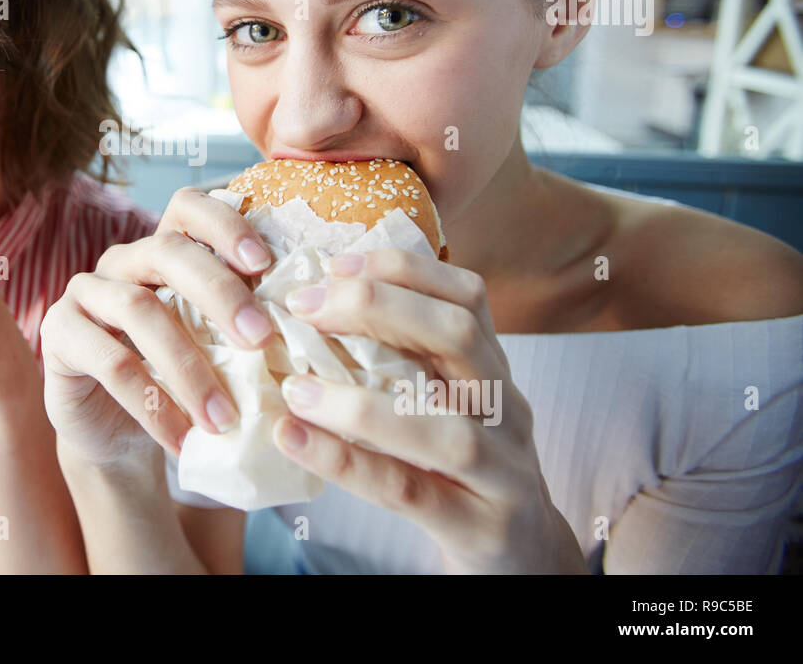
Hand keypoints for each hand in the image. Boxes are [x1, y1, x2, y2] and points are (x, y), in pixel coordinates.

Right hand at [40, 187, 277, 467]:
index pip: (189, 208)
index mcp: (164, 249)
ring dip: (189, 368)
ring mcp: (85, 292)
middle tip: (261, 339)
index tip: (265, 264)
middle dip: (219, 292)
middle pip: (167, 251)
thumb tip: (308, 324)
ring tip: (224, 417)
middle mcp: (122, 261)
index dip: (225, 225)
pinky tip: (183, 439)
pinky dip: (153, 404)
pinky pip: (110, 363)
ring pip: (139, 310)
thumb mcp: (214, 348)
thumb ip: (242, 324)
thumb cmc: (178, 381)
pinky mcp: (59, 334)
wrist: (116, 435)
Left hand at [272, 248, 586, 573]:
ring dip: (360, 401)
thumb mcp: (450, 407)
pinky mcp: (482, 529)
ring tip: (295, 387)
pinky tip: (296, 441)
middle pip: (460, 338)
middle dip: (379, 309)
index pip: (468, 297)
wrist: (530, 560)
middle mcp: (507, 411)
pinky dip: (349, 463)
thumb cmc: (467, 472)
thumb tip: (310, 313)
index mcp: (494, 372)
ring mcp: (504, 472)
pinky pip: (412, 492)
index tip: (336, 265)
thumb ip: (404, 365)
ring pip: (445, 427)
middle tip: (304, 307)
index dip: (403, 270)